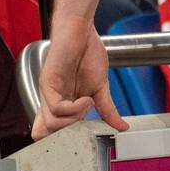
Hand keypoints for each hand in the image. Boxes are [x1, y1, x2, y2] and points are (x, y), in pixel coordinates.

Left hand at [32, 13, 128, 137]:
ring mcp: (48, 92)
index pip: (49, 132)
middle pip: (47, 134)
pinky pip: (57, 108)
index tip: (80, 138)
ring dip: (74, 119)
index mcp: (62, 104)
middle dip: (70, 135)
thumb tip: (121, 126)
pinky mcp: (48, 82)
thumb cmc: (87, 53)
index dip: (59, 141)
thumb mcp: (100, 87)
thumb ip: (106, 109)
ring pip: (52, 124)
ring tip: (88, 104)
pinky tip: (85, 98)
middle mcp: (52, 100)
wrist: (80, 29)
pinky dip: (74, 108)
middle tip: (87, 121)